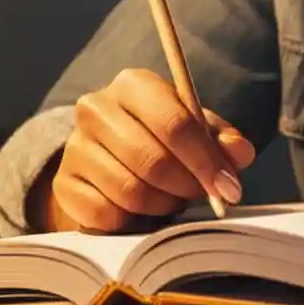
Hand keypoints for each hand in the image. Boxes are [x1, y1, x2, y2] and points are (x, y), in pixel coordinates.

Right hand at [45, 68, 254, 232]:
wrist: (107, 159)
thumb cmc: (161, 139)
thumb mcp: (195, 130)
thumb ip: (220, 139)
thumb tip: (239, 153)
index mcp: (133, 84)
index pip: (174, 123)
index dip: (205, 160)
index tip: (228, 187)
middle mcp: (96, 107)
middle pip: (152, 160)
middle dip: (186, 186)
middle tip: (201, 196)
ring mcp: (74, 146)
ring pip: (130, 191)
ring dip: (161, 205)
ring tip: (170, 199)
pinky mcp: (63, 184)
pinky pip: (106, 214)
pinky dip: (131, 220)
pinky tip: (138, 210)